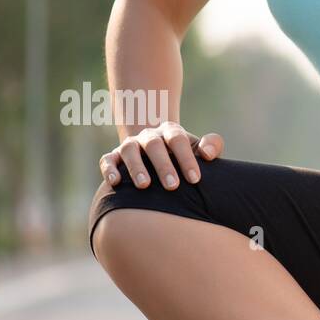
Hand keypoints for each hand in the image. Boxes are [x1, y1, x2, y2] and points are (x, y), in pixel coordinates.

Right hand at [100, 122, 223, 189]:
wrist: (158, 153)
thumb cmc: (184, 157)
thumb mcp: (200, 149)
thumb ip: (212, 145)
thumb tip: (208, 154)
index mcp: (171, 132)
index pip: (178, 140)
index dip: (186, 158)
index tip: (195, 179)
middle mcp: (149, 137)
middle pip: (154, 146)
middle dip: (163, 165)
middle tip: (173, 186)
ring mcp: (130, 145)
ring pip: (129, 151)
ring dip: (136, 167)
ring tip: (144, 186)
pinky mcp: (113, 156)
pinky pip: (107, 160)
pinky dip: (109, 169)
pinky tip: (114, 182)